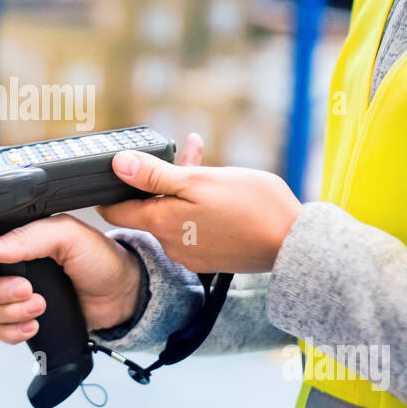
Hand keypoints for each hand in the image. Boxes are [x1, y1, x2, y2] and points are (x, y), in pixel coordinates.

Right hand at [0, 216, 142, 344]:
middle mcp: (7, 265)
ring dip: (9, 311)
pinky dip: (12, 331)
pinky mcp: (20, 319)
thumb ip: (27, 237)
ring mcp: (12, 294)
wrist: (121, 296)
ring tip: (39, 306)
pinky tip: (34, 325)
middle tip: (26, 290)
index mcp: (13, 238)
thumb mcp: (67, 236)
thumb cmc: (99, 258)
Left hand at [95, 139, 301, 274]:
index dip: (111, 188)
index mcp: (162, 224)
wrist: (294, 242)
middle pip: (150, 208)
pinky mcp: (212, 256)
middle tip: (179, 151)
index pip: (116, 210)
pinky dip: (199, 205)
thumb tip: (117, 165)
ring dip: (183, 187)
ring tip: (203, 157)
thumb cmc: (250, 207)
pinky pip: (194, 226)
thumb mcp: (199, 181)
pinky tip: (219, 186)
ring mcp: (192, 253)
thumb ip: (155, 175)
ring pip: (175, 213)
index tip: (113, 171)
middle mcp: (171, 245)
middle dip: (160, 177)